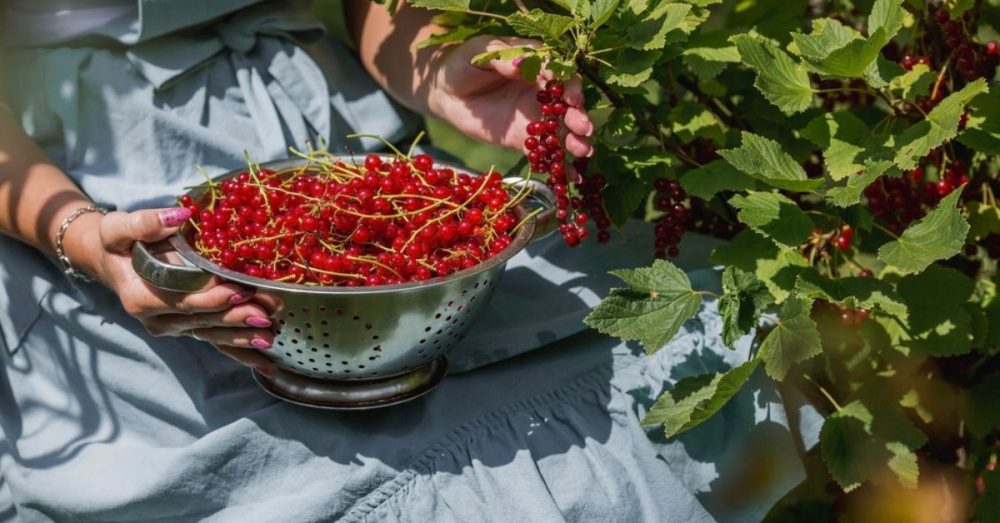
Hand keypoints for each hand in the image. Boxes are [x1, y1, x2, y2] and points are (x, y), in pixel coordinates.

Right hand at [64, 207, 274, 372]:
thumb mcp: (118, 229)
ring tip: (270, 337)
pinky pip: (214, 342)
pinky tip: (265, 363)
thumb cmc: (115, 243)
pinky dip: (240, 351)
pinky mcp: (186, 329)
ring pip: (211, 335)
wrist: (108, 263)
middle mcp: (157, 320)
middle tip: (266, 315)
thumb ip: (145, 223)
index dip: (213, 298)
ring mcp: (173, 328)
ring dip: (242, 338)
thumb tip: (179, 215)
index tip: (240, 290)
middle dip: (236, 318)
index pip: (183, 301)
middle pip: (203, 321)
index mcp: (141, 299)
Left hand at [426, 36, 593, 158]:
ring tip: (583, 150)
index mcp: (536, 64)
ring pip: (561, 129)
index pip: (559, 73)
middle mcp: (542, 91)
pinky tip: (571, 176)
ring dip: (575, 140)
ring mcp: (535, 116)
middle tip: (583, 128)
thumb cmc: (463, 64)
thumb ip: (501, 57)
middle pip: (567, 104)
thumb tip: (521, 64)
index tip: (571, 99)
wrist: (445, 92)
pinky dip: (558, 165)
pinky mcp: (524, 139)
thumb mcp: (480, 53)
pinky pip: (544, 152)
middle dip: (578, 116)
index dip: (569, 85)